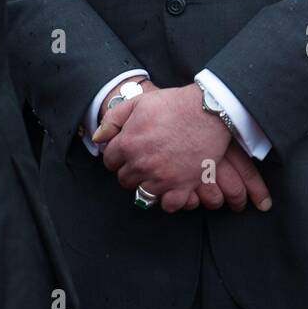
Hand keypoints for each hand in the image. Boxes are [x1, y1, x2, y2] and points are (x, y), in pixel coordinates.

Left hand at [96, 83, 271, 214]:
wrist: (210, 111)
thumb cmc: (174, 104)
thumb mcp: (138, 102)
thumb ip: (113, 119)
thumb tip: (98, 139)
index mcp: (128, 143)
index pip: (109, 162)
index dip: (118, 156)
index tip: (130, 152)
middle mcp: (142, 164)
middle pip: (125, 180)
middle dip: (132, 171)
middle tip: (146, 160)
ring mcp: (162, 178)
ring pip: (143, 194)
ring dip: (149, 185)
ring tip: (159, 172)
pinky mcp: (183, 186)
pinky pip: (169, 205)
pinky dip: (170, 199)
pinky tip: (173, 187)